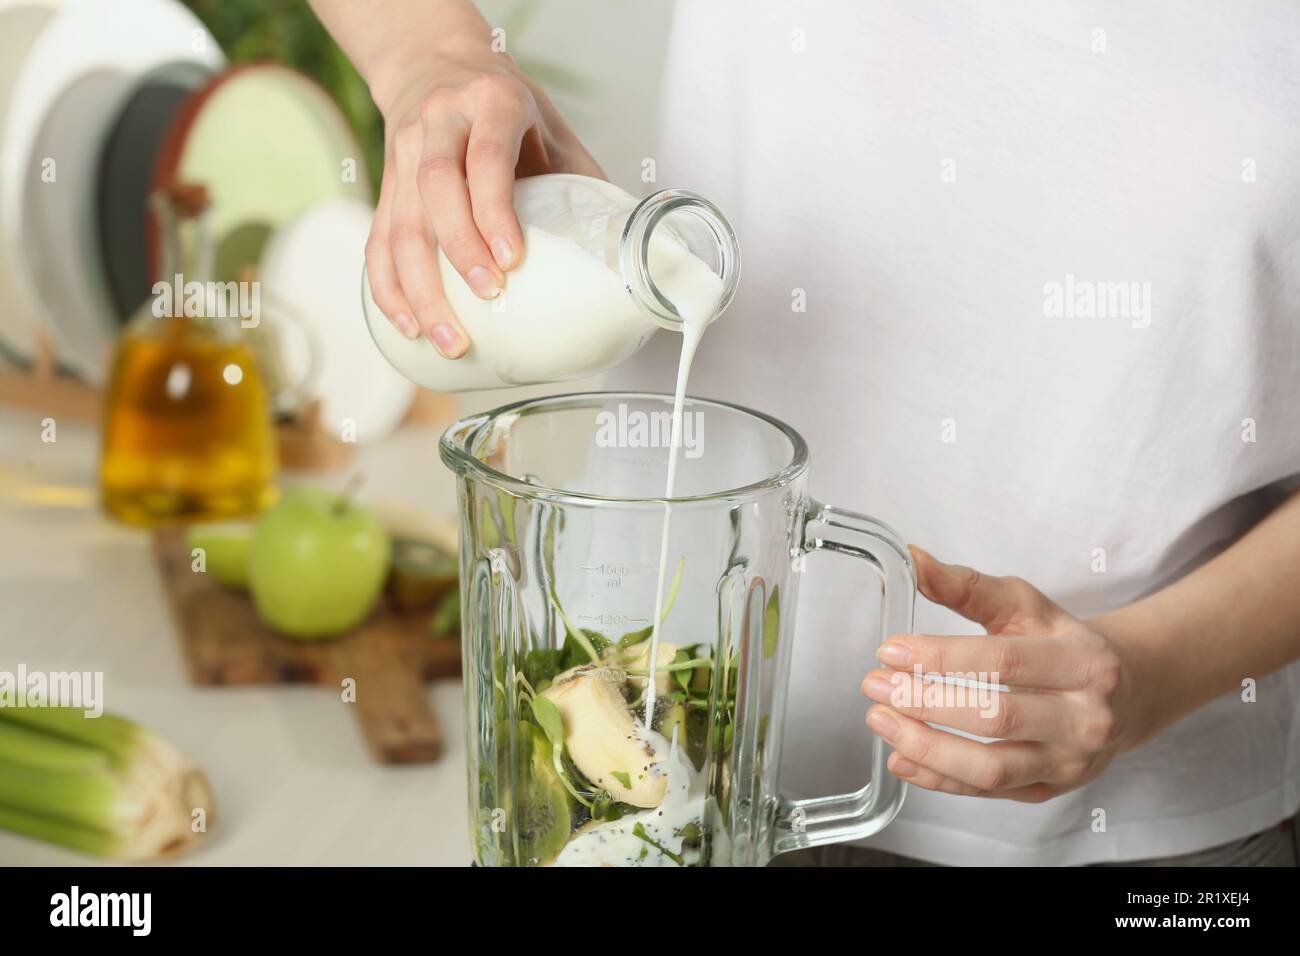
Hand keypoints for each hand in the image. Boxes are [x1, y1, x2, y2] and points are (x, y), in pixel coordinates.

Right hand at [366, 40, 603, 355]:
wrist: (437, 64)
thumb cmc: (508, 108)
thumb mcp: (552, 128)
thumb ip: (582, 181)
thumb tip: (625, 253)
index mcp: (491, 102)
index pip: (487, 157)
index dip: (494, 210)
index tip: (510, 259)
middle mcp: (440, 121)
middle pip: (436, 188)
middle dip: (459, 251)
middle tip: (487, 297)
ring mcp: (404, 152)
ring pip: (399, 223)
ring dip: (421, 288)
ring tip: (449, 339)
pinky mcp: (385, 184)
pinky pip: (378, 241)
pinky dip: (389, 288)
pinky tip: (408, 324)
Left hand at [862, 546, 1156, 801]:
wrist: (1123, 696)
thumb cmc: (1063, 645)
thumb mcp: (1025, 606)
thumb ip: (968, 586)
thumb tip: (913, 559)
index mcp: (1082, 662)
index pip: (1003, 661)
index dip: (940, 657)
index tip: (889, 651)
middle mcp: (1084, 718)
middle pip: (996, 717)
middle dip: (925, 703)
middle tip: (875, 686)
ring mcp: (1069, 762)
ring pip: (991, 768)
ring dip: (926, 748)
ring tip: (881, 722)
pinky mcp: (1049, 791)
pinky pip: (987, 792)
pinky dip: (938, 779)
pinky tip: (901, 757)